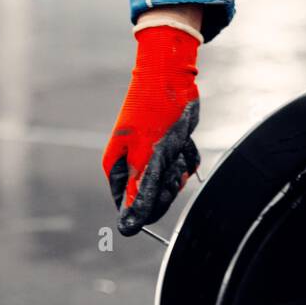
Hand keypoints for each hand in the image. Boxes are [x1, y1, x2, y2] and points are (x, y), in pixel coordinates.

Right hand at [103, 22, 200, 235]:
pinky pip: (182, 167)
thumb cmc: (154, 112)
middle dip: (167, 183)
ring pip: (170, 183)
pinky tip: (183, 140)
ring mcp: (150, 156)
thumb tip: (128, 228)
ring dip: (179, 168)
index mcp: (117, 168)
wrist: (172, 76)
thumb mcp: (148, 156)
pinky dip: (188, 156)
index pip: (130, 206)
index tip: (162, 188)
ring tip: (176, 146)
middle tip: (171, 164)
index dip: (150, 204)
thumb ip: (140, 193)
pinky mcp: (168, 149)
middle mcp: (131, 164)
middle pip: (153, 197)